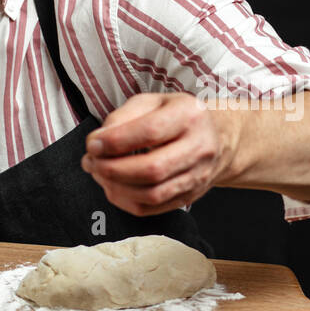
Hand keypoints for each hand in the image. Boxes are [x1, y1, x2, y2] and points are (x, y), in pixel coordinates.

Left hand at [79, 92, 235, 215]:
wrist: (218, 139)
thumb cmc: (178, 117)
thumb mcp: (153, 102)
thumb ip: (123, 117)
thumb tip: (97, 143)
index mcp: (189, 115)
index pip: (150, 132)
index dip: (115, 141)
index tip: (92, 144)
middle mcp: (199, 147)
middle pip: (152, 169)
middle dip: (112, 169)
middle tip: (91, 162)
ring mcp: (197, 176)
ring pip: (151, 194)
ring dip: (116, 188)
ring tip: (99, 174)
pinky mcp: (189, 197)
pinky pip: (152, 209)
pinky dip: (125, 201)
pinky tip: (113, 187)